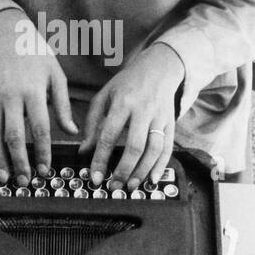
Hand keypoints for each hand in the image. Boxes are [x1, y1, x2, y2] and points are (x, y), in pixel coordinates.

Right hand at [0, 9, 77, 184]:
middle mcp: (11, 96)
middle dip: (19, 162)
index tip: (45, 170)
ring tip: (4, 176)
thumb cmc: (36, 55)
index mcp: (33, 91)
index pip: (40, 128)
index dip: (42, 152)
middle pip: (14, 136)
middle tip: (25, 181)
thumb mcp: (56, 75)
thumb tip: (71, 132)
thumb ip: (62, 104)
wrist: (7, 34)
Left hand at [79, 43, 183, 190]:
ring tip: (130, 185)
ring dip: (142, 171)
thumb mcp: (104, 96)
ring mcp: (160, 117)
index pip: (109, 135)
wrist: (158, 68)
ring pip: (153, 149)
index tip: (94, 177)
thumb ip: (92, 123)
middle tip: (113, 186)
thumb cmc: (126, 84)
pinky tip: (152, 180)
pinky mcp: (171, 123)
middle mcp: (143, 110)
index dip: (101, 159)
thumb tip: (84, 151)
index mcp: (122, 102)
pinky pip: (168, 148)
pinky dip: (161, 166)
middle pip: (135, 145)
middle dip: (123, 170)